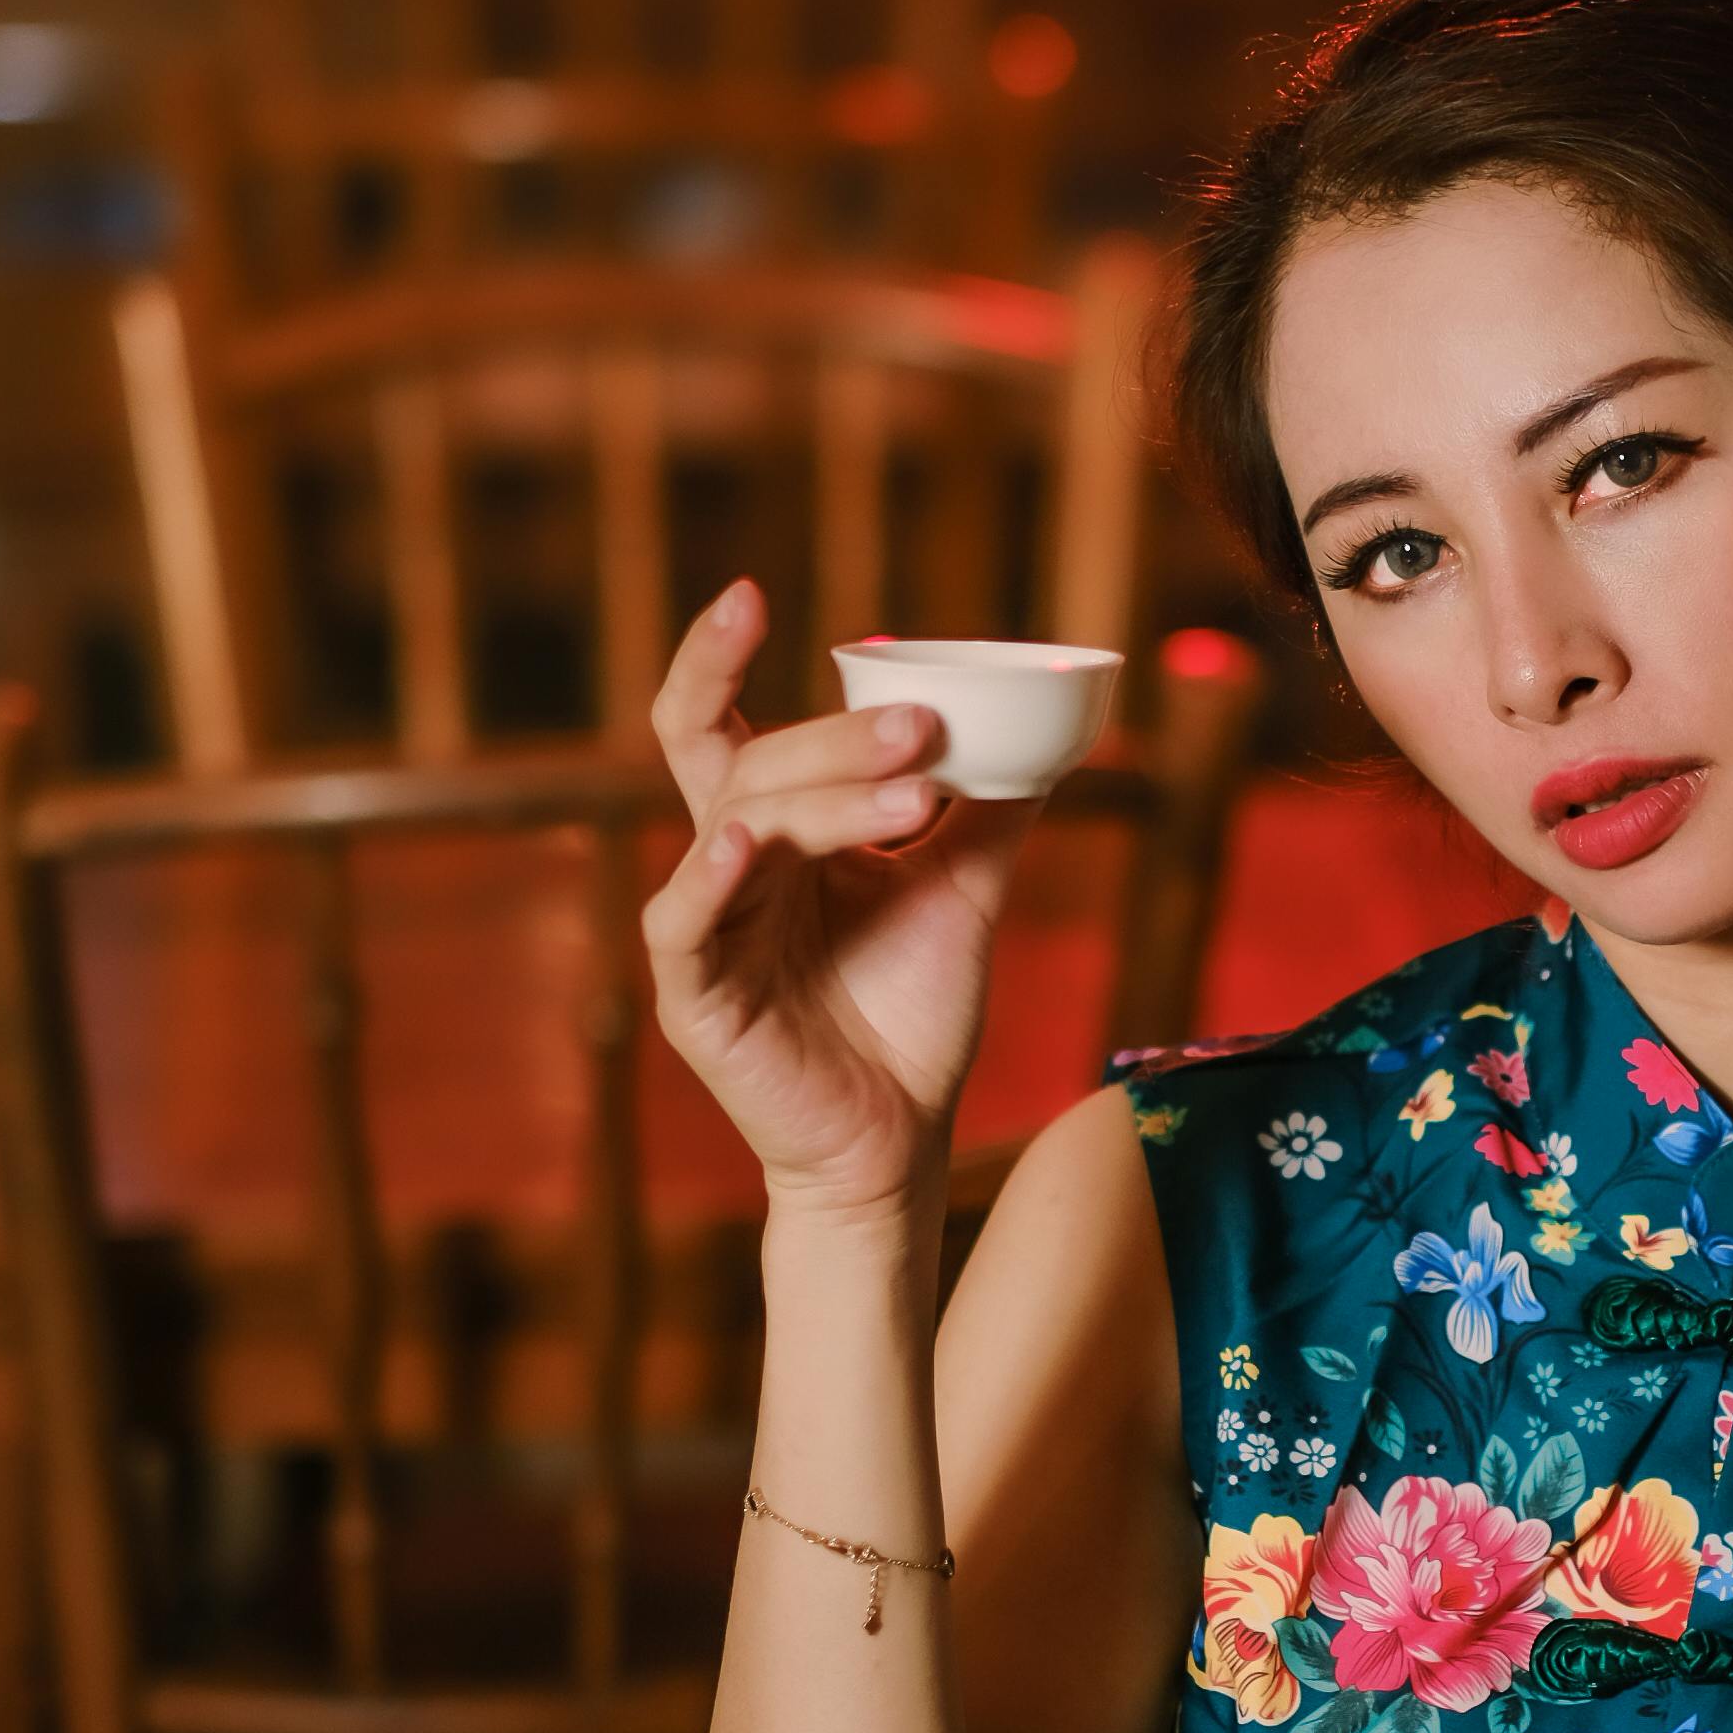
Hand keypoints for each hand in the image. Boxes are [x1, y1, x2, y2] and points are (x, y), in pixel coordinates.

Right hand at [642, 580, 1035, 1224]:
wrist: (902, 1139)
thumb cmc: (912, 1016)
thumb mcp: (964, 893)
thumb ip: (989, 811)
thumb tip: (1049, 727)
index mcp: (771, 833)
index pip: (719, 727)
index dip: (715, 659)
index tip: (749, 593)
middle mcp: (726, 867)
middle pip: (752, 764)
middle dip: (839, 738)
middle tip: (923, 727)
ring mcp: (703, 929)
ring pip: (738, 824)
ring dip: (824, 798)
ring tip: (915, 797)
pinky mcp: (694, 997)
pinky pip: (683, 920)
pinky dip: (712, 875)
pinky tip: (748, 846)